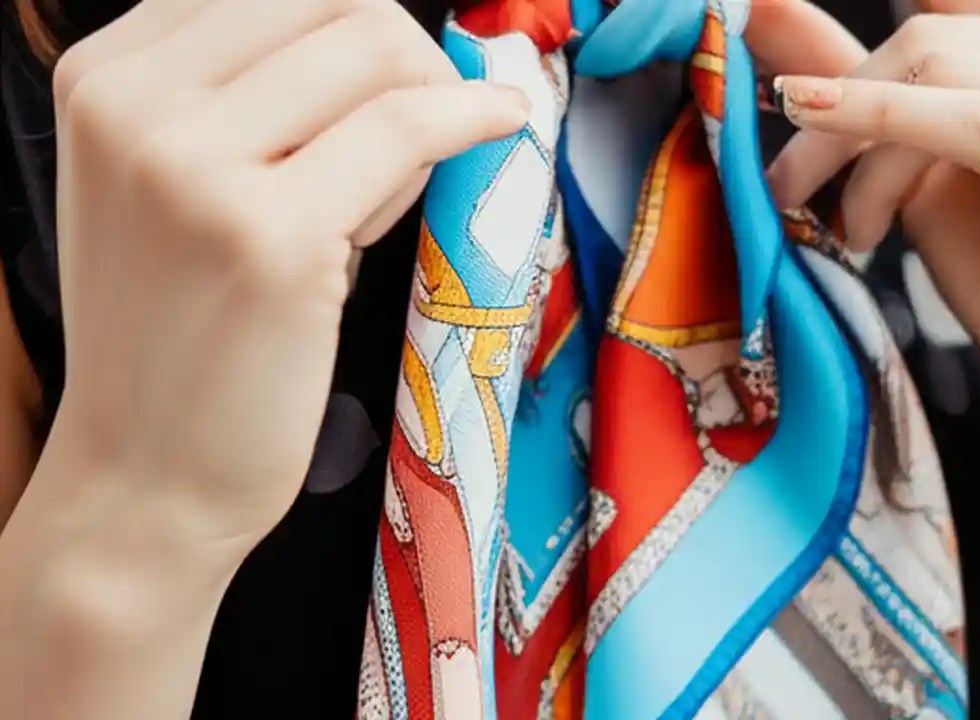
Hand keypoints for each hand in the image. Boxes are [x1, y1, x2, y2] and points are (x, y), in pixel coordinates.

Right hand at [49, 0, 528, 545]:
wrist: (149, 475)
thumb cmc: (186, 333)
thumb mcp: (178, 185)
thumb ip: (251, 99)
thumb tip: (394, 37)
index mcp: (106, 73)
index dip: (361, 35)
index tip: (398, 87)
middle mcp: (131, 99)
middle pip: (335, 2)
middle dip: (403, 64)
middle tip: (409, 149)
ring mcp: (191, 163)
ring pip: (378, 46)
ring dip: (423, 107)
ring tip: (385, 200)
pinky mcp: (267, 232)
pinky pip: (408, 125)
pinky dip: (473, 119)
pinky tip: (501, 128)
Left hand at [756, 0, 979, 507]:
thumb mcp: (925, 173)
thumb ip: (864, 88)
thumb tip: (768, 12)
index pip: (949, 6)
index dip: (864, 53)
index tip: (791, 90)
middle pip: (933, 38)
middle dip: (836, 105)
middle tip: (788, 183)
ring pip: (942, 77)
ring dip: (852, 145)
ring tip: (836, 223)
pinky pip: (978, 128)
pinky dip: (886, 133)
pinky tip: (834, 180)